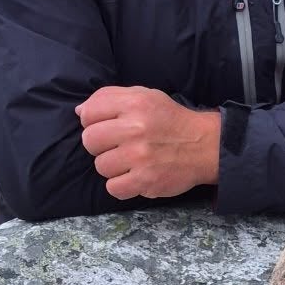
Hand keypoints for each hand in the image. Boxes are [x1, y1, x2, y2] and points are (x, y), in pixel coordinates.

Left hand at [75, 86, 220, 199]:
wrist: (205, 146)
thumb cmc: (170, 121)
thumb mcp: (145, 96)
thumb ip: (110, 97)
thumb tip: (79, 111)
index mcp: (134, 104)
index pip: (88, 113)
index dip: (93, 122)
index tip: (107, 127)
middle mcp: (136, 128)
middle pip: (89, 140)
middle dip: (100, 145)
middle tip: (117, 146)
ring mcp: (141, 156)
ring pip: (101, 166)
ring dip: (112, 166)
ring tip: (130, 161)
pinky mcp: (146, 180)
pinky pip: (113, 188)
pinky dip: (121, 185)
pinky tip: (134, 176)